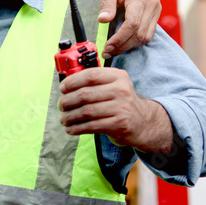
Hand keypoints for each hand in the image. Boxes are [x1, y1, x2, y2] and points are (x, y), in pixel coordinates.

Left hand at [58, 67, 172, 152]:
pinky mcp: (119, 124)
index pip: (90, 75)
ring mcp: (121, 108)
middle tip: (61, 105)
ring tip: (64, 119)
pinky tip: (71, 129)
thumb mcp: (114, 86)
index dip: (72, 81)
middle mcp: (121, 90)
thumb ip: (96, 82)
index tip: (62, 88)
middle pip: (85, 94)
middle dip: (68, 101)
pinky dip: (77, 128)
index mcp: (118, 77)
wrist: (144, 122)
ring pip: (86, 111)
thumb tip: (67, 84)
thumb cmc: (122, 103)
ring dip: (70, 116)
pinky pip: (92, 126)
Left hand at [98, 0, 160, 58]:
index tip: (108, 45)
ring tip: (115, 49)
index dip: (120, 38)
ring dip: (130, 46)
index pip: (133, 23)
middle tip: (108, 51)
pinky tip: (125, 42)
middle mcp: (151, 5)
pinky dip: (137, 40)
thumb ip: (106, 4)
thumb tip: (102, 20)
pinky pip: (149, 33)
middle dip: (123, 46)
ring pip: (146, 37)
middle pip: (140, 34)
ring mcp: (156, 10)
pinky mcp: (156, 14)